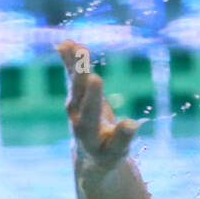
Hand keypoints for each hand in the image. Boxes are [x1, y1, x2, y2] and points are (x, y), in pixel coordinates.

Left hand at [56, 39, 139, 171]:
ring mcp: (74, 104)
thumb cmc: (108, 155)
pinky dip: (69, 60)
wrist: (90, 155)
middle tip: (81, 53)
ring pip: (73, 81)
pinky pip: (71, 75)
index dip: (92, 95)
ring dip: (73, 62)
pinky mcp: (76, 94)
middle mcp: (77, 116)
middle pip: (78, 92)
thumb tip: (132, 124)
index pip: (90, 112)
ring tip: (73, 44)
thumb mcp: (117, 152)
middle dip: (80, 72)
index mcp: (88, 132)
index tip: (96, 78)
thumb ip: (123, 139)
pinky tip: (67, 43)